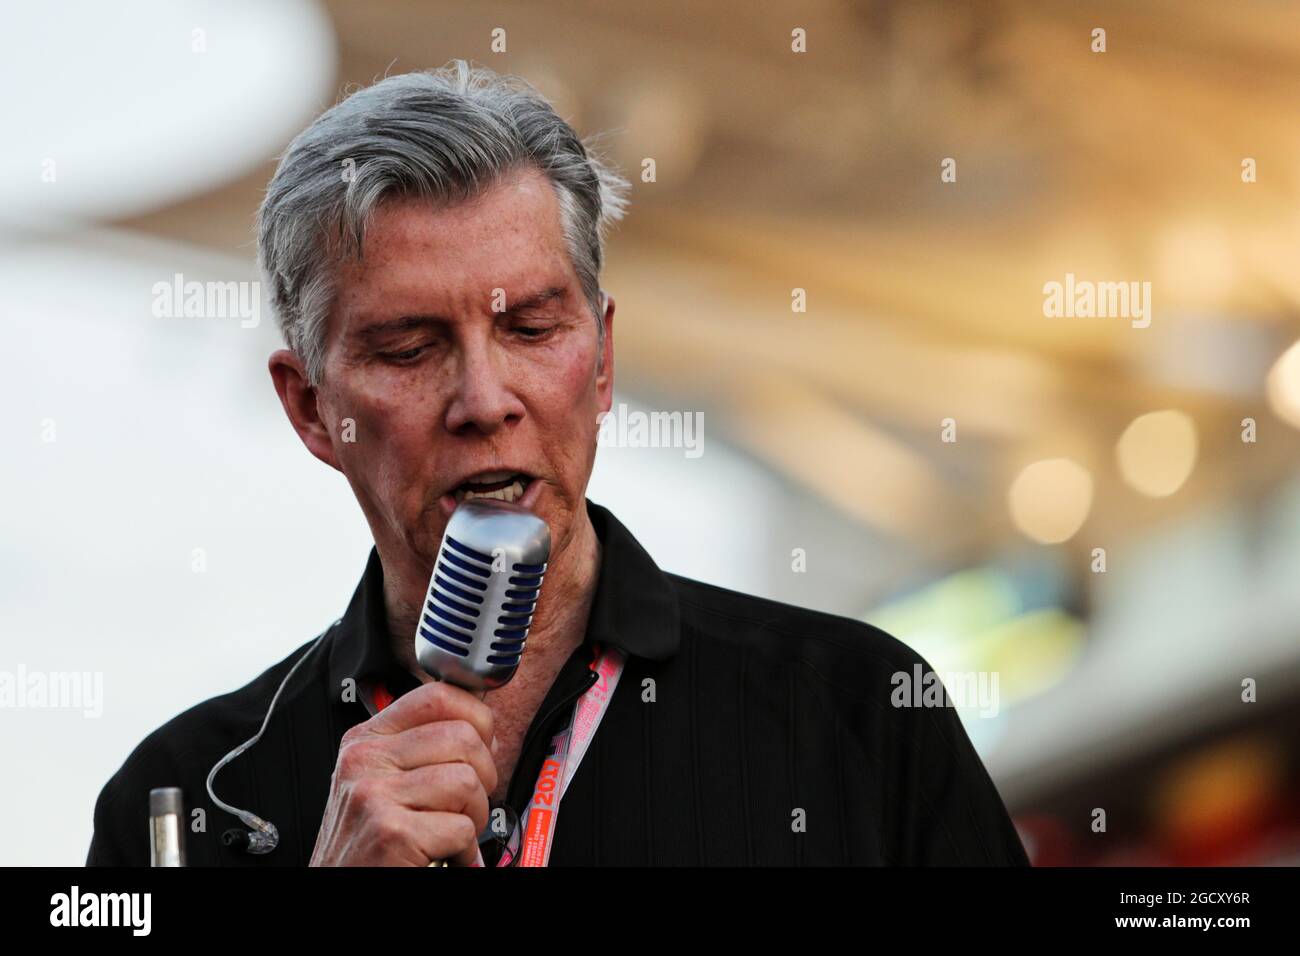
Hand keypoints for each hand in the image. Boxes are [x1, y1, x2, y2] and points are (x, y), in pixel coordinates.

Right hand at [309, 680, 496, 865]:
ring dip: (475, 815)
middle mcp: (365, 760)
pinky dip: (464, 849)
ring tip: (452, 830)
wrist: (340, 886)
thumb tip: (482, 729)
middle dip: (483, 774)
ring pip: (467, 781)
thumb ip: (422, 749)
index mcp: (366, 739)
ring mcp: (375, 794)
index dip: (476, 715)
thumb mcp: (383, 781)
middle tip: (467, 803)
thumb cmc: (368, 843)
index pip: (435, 697)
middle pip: (462, 737)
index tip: (483, 741)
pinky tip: (443, 854)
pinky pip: (462, 827)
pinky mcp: (391, 833)